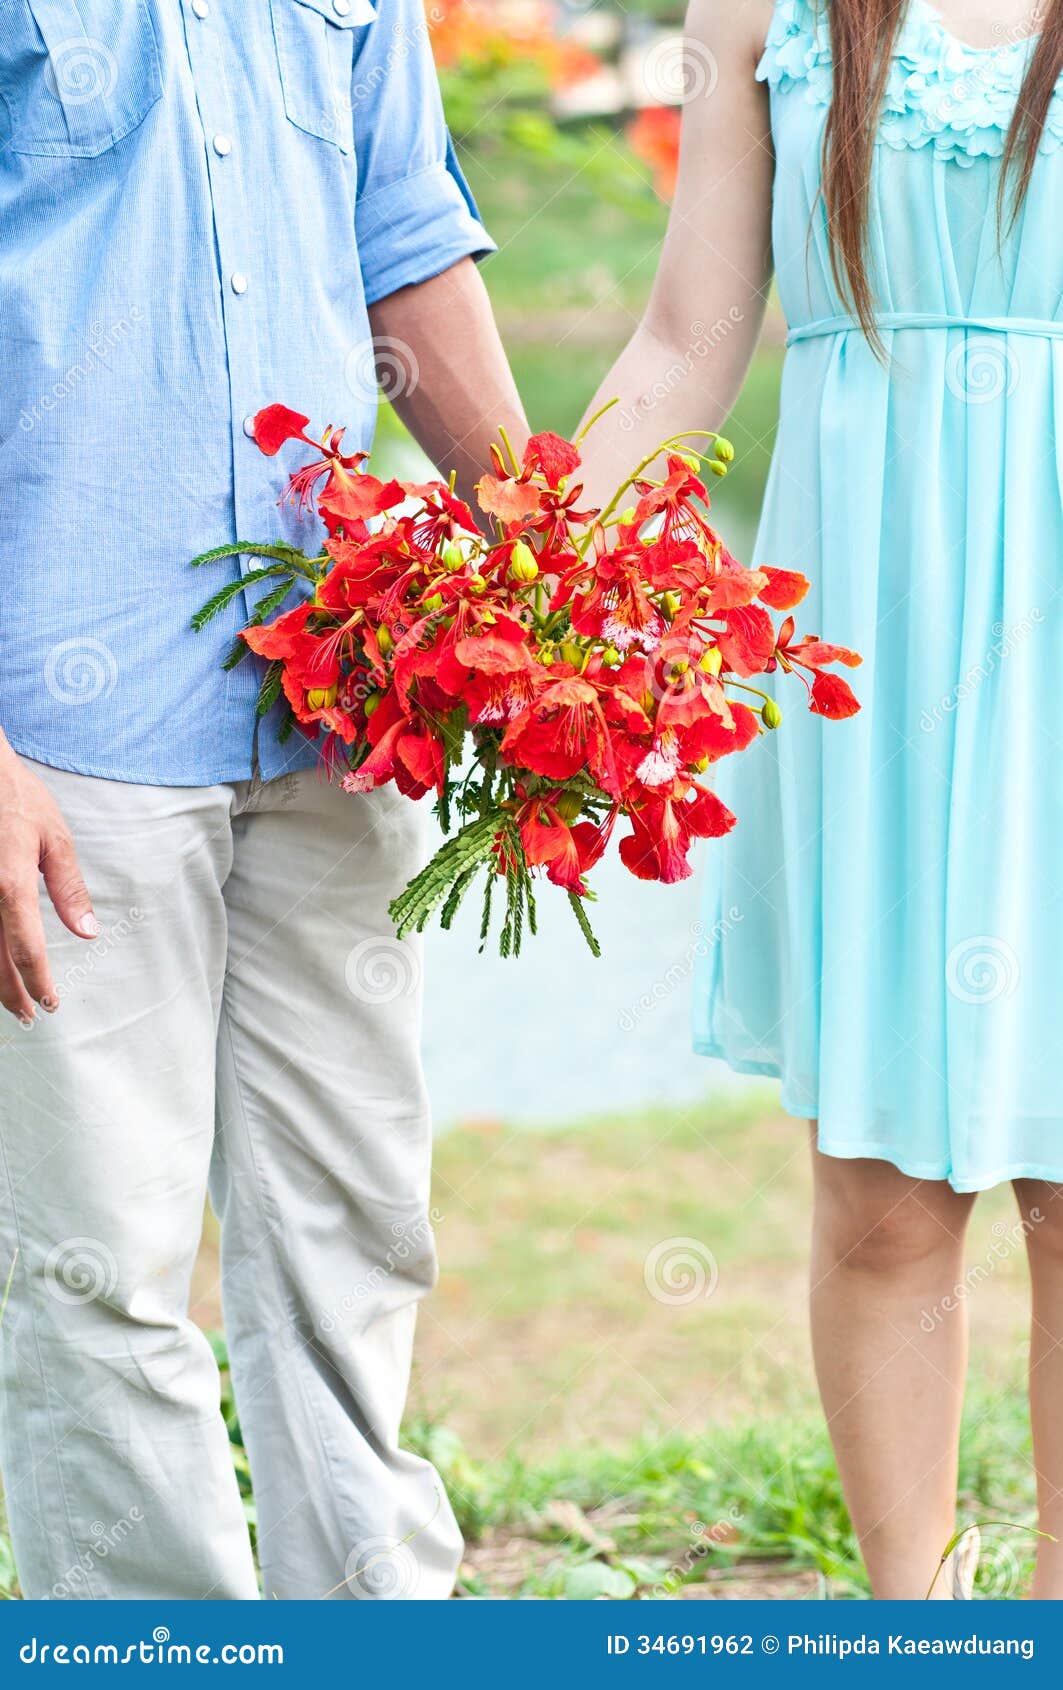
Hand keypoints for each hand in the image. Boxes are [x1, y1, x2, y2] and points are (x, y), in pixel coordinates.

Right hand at [0, 743, 96, 1022]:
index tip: (51, 1004)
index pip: (26, 949)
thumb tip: (87, 932)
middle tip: (29, 1017)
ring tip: (9, 1000)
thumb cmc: (15, 797)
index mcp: (9, 884)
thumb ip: (68, 889)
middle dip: (10, 994)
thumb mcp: (54, 838)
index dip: (38, 983)